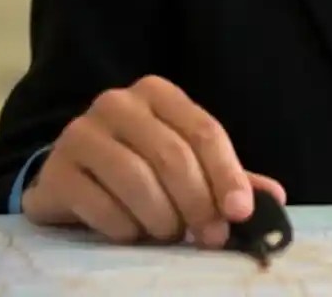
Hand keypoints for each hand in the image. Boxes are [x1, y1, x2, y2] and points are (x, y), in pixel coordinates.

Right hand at [21, 75, 286, 245]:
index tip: (240, 212)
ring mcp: (81, 133)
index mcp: (157, 93)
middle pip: (173, 156)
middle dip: (199, 203)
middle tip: (211, 237)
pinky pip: (101, 206)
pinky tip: (131, 233)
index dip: (227, 174)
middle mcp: (117, 103)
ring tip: (168, 234)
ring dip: (162, 219)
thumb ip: (229, 179)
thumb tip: (275, 197)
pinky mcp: (56, 170)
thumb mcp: (188, 167)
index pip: (203, 131)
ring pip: (137, 181)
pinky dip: (125, 228)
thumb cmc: (141, 169)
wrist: (72, 180)